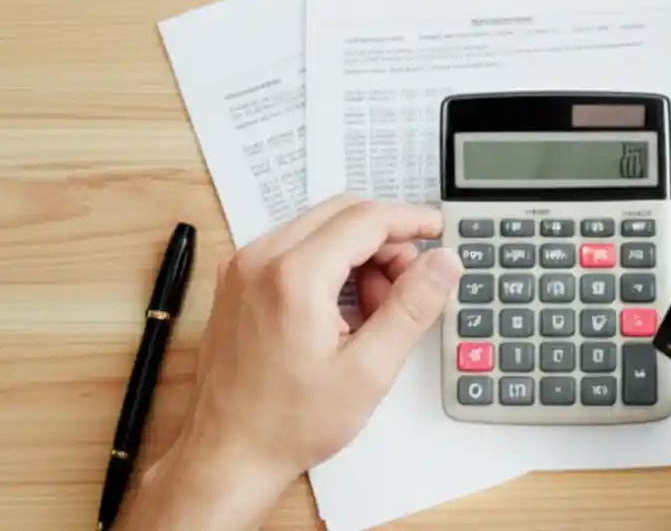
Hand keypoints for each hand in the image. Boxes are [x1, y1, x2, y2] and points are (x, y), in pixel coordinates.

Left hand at [118, 197, 461, 530]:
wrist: (227, 455)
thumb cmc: (287, 424)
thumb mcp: (369, 370)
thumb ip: (412, 308)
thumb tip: (443, 263)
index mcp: (293, 276)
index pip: (366, 219)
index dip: (411, 220)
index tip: (438, 230)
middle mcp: (260, 259)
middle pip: (341, 215)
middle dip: (386, 241)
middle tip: (411, 283)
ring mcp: (242, 269)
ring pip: (318, 230)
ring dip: (357, 254)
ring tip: (374, 313)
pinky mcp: (237, 283)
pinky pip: (293, 249)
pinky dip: (328, 265)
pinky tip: (343, 314)